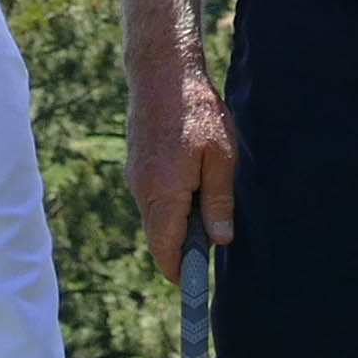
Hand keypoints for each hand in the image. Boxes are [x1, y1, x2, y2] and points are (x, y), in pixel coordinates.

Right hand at [129, 62, 239, 277]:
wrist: (162, 73)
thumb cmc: (198, 112)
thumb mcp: (221, 158)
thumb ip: (218, 201)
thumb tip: (219, 241)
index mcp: (164, 194)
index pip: (165, 249)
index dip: (178, 272)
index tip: (192, 284)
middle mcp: (143, 191)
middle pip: (159, 237)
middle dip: (182, 247)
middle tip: (213, 239)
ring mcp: (136, 178)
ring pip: (157, 216)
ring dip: (179, 221)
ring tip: (208, 198)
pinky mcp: (136, 166)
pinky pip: (153, 198)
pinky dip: (171, 202)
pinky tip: (193, 180)